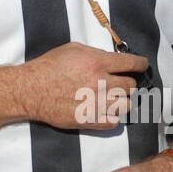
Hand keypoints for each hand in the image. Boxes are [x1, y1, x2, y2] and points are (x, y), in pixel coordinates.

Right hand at [21, 42, 147, 129]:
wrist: (30, 90)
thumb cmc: (49, 67)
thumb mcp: (73, 49)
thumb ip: (96, 53)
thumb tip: (114, 59)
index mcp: (98, 62)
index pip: (132, 64)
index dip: (141, 64)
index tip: (142, 66)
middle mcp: (100, 83)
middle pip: (131, 85)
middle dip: (130, 83)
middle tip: (123, 82)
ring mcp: (96, 103)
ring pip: (127, 105)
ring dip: (123, 100)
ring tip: (116, 98)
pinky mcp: (89, 120)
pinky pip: (114, 122)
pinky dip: (113, 116)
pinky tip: (106, 110)